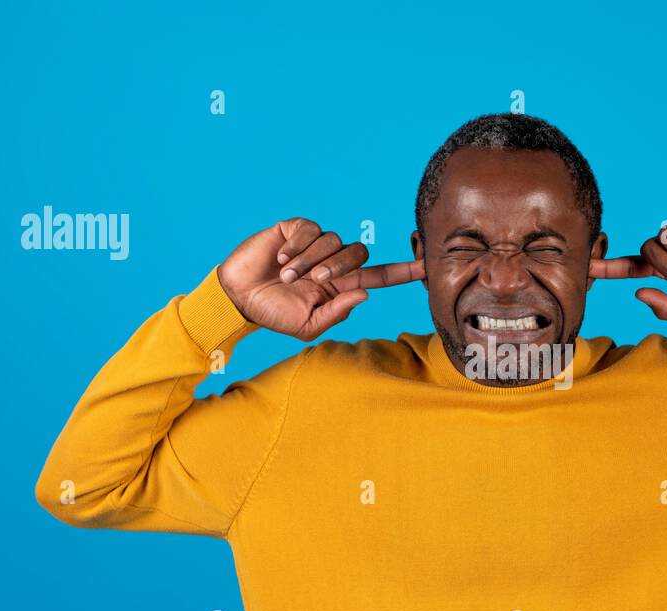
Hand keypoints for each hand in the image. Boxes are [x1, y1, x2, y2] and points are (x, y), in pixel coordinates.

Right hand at [218, 218, 423, 340]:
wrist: (239, 298)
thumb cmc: (273, 315)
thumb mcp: (308, 326)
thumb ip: (337, 313)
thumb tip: (365, 295)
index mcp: (340, 286)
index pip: (379, 276)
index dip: (403, 271)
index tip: (427, 266)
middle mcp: (332, 262)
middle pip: (359, 253)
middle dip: (339, 265)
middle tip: (313, 280)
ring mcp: (314, 244)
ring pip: (333, 240)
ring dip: (310, 260)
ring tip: (287, 274)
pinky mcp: (295, 229)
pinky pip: (310, 229)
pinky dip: (297, 245)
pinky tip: (281, 257)